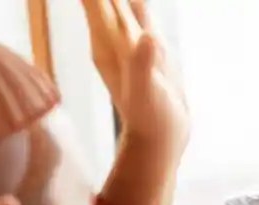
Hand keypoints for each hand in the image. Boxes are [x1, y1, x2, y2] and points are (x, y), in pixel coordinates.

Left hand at [82, 0, 188, 158]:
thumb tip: (149, 38)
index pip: (96, 1)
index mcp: (110, 42)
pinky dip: (134, 0)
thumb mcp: (149, 95)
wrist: (161, 137)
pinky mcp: (146, 45)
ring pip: (117, 0)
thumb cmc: (153, 119)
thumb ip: (145, 66)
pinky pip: (136, 11)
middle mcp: (113, 36)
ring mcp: (129, 39)